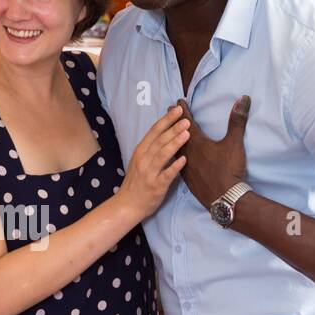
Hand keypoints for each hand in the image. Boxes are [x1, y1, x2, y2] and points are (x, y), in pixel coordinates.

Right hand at [116, 106, 189, 220]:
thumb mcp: (140, 161)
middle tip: (186, 120)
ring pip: (162, 154)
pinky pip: (166, 175)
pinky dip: (174, 166)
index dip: (166, 119)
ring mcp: (149, 173)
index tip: (178, 109)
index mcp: (140, 151)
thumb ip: (152, 148)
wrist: (128, 204)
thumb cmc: (137, 182)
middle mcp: (143, 159)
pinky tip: (184, 160)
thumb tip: (168, 133)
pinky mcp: (156, 186)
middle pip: (159, 140)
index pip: (154, 131)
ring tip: (187, 133)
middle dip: (173, 128)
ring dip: (174, 143)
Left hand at [177, 96, 249, 207]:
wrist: (223, 198)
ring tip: (168, 132)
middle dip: (172, 122)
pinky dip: (175, 156)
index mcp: (197, 143)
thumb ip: (237, 120)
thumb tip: (243, 99)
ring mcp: (186, 167)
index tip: (177, 102)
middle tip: (167, 113)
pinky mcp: (187, 179)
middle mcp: (187, 154)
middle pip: (176, 134)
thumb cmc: (228, 169)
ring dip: (171, 139)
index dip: (182, 111)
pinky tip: (175, 158)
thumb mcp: (234, 143)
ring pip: (175, 149)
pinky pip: (177, 163)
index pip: (186, 123)